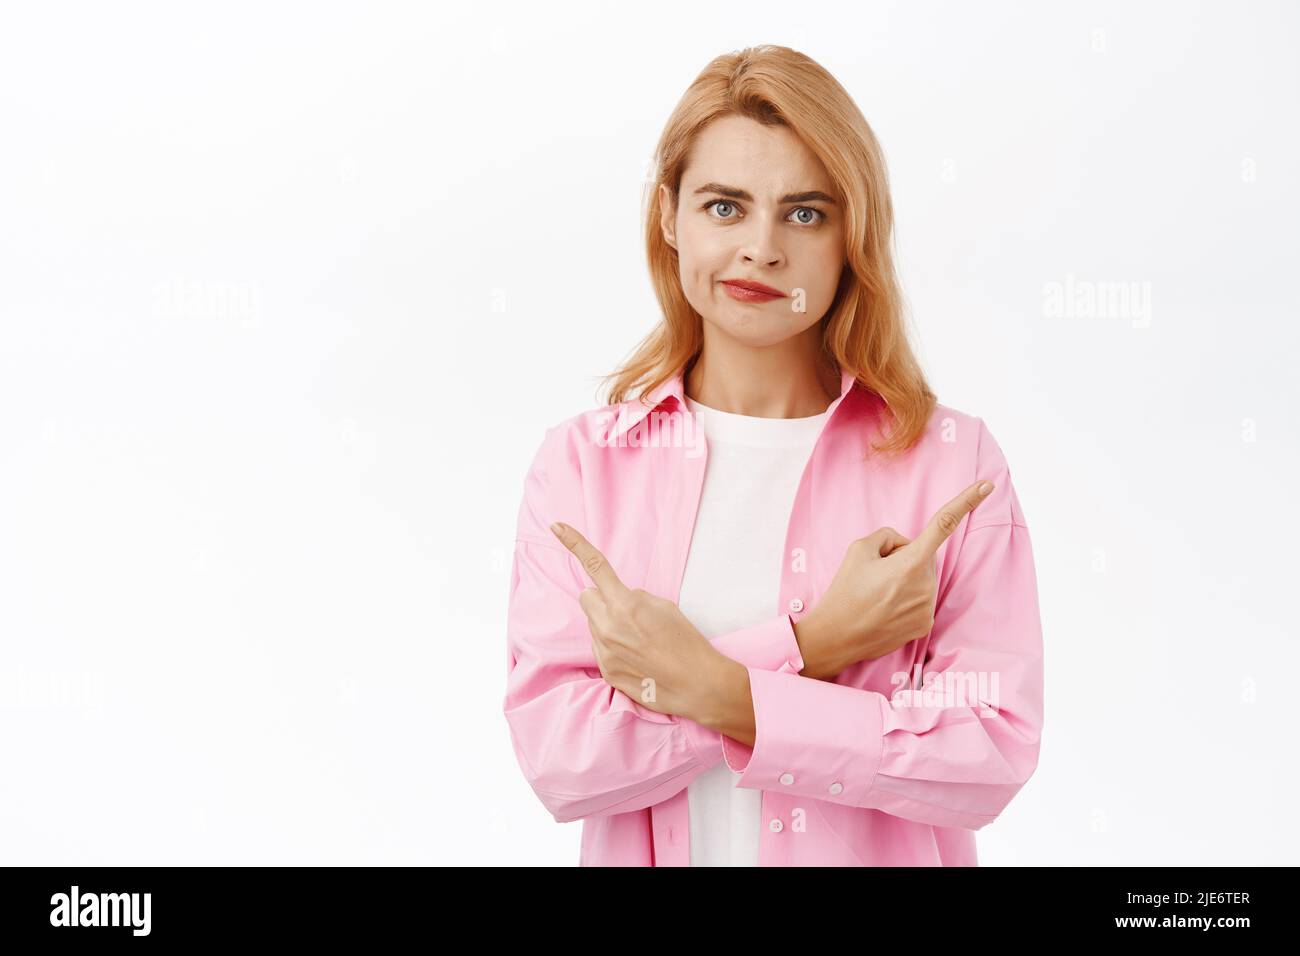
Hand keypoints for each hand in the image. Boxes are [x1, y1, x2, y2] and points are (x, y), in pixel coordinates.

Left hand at [549, 520, 724, 721]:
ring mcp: (604, 652)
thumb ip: (635, 597)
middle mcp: (607, 627)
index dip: (573, 542)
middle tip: (627, 611)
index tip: (555, 526)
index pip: (594, 566)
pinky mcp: (606, 672)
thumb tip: (620, 600)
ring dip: (608, 624)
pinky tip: (637, 657)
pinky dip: (614, 647)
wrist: (698, 686)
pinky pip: (600, 647)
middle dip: (602, 598)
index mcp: (625, 605)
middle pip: (587, 597)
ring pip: (594, 624)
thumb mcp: (665, 607)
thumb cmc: (687, 643)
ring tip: (639, 640)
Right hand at [795, 480, 994, 678]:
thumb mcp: (858, 549)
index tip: (987, 486)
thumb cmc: (845, 591)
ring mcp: (928, 607)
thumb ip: (888, 536)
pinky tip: (885, 609)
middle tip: (876, 575)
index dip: (966, 502)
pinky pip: (921, 599)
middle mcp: (926, 585)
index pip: (943, 524)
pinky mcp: (925, 625)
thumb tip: (905, 546)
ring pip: (923, 578)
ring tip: (877, 594)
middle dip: (905, 558)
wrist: (836, 637)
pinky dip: (905, 599)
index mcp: (911, 562)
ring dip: (905, 580)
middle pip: (923, 556)